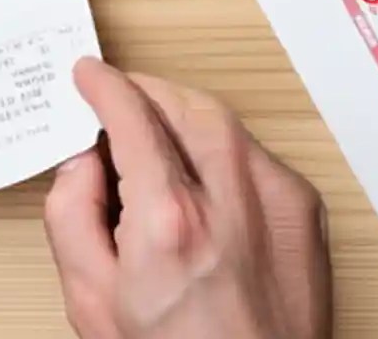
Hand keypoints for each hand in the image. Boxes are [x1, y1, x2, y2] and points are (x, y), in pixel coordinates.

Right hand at [44, 58, 331, 338]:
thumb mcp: (91, 300)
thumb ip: (71, 216)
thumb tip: (81, 163)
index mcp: (170, 221)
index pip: (133, 116)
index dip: (105, 86)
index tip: (91, 76)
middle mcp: (231, 201)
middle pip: (182, 104)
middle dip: (145, 92)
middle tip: (119, 102)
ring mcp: (278, 203)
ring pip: (224, 122)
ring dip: (182, 114)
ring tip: (154, 137)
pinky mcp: (306, 214)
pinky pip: (256, 155)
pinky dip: (222, 148)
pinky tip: (201, 176)